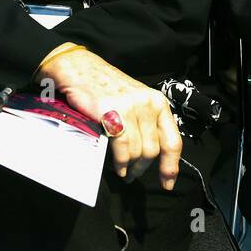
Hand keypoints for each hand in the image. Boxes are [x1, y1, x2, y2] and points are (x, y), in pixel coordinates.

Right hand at [36, 47, 181, 189]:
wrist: (78, 68)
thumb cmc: (105, 87)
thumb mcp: (134, 100)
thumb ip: (146, 122)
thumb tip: (154, 155)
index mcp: (157, 101)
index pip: (173, 140)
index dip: (171, 166)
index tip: (168, 183)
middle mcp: (148, 103)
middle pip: (153, 150)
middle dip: (144, 168)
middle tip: (134, 175)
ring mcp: (130, 107)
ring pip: (138, 151)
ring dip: (131, 167)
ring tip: (124, 172)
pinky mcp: (111, 113)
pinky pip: (122, 147)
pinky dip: (120, 163)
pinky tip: (117, 167)